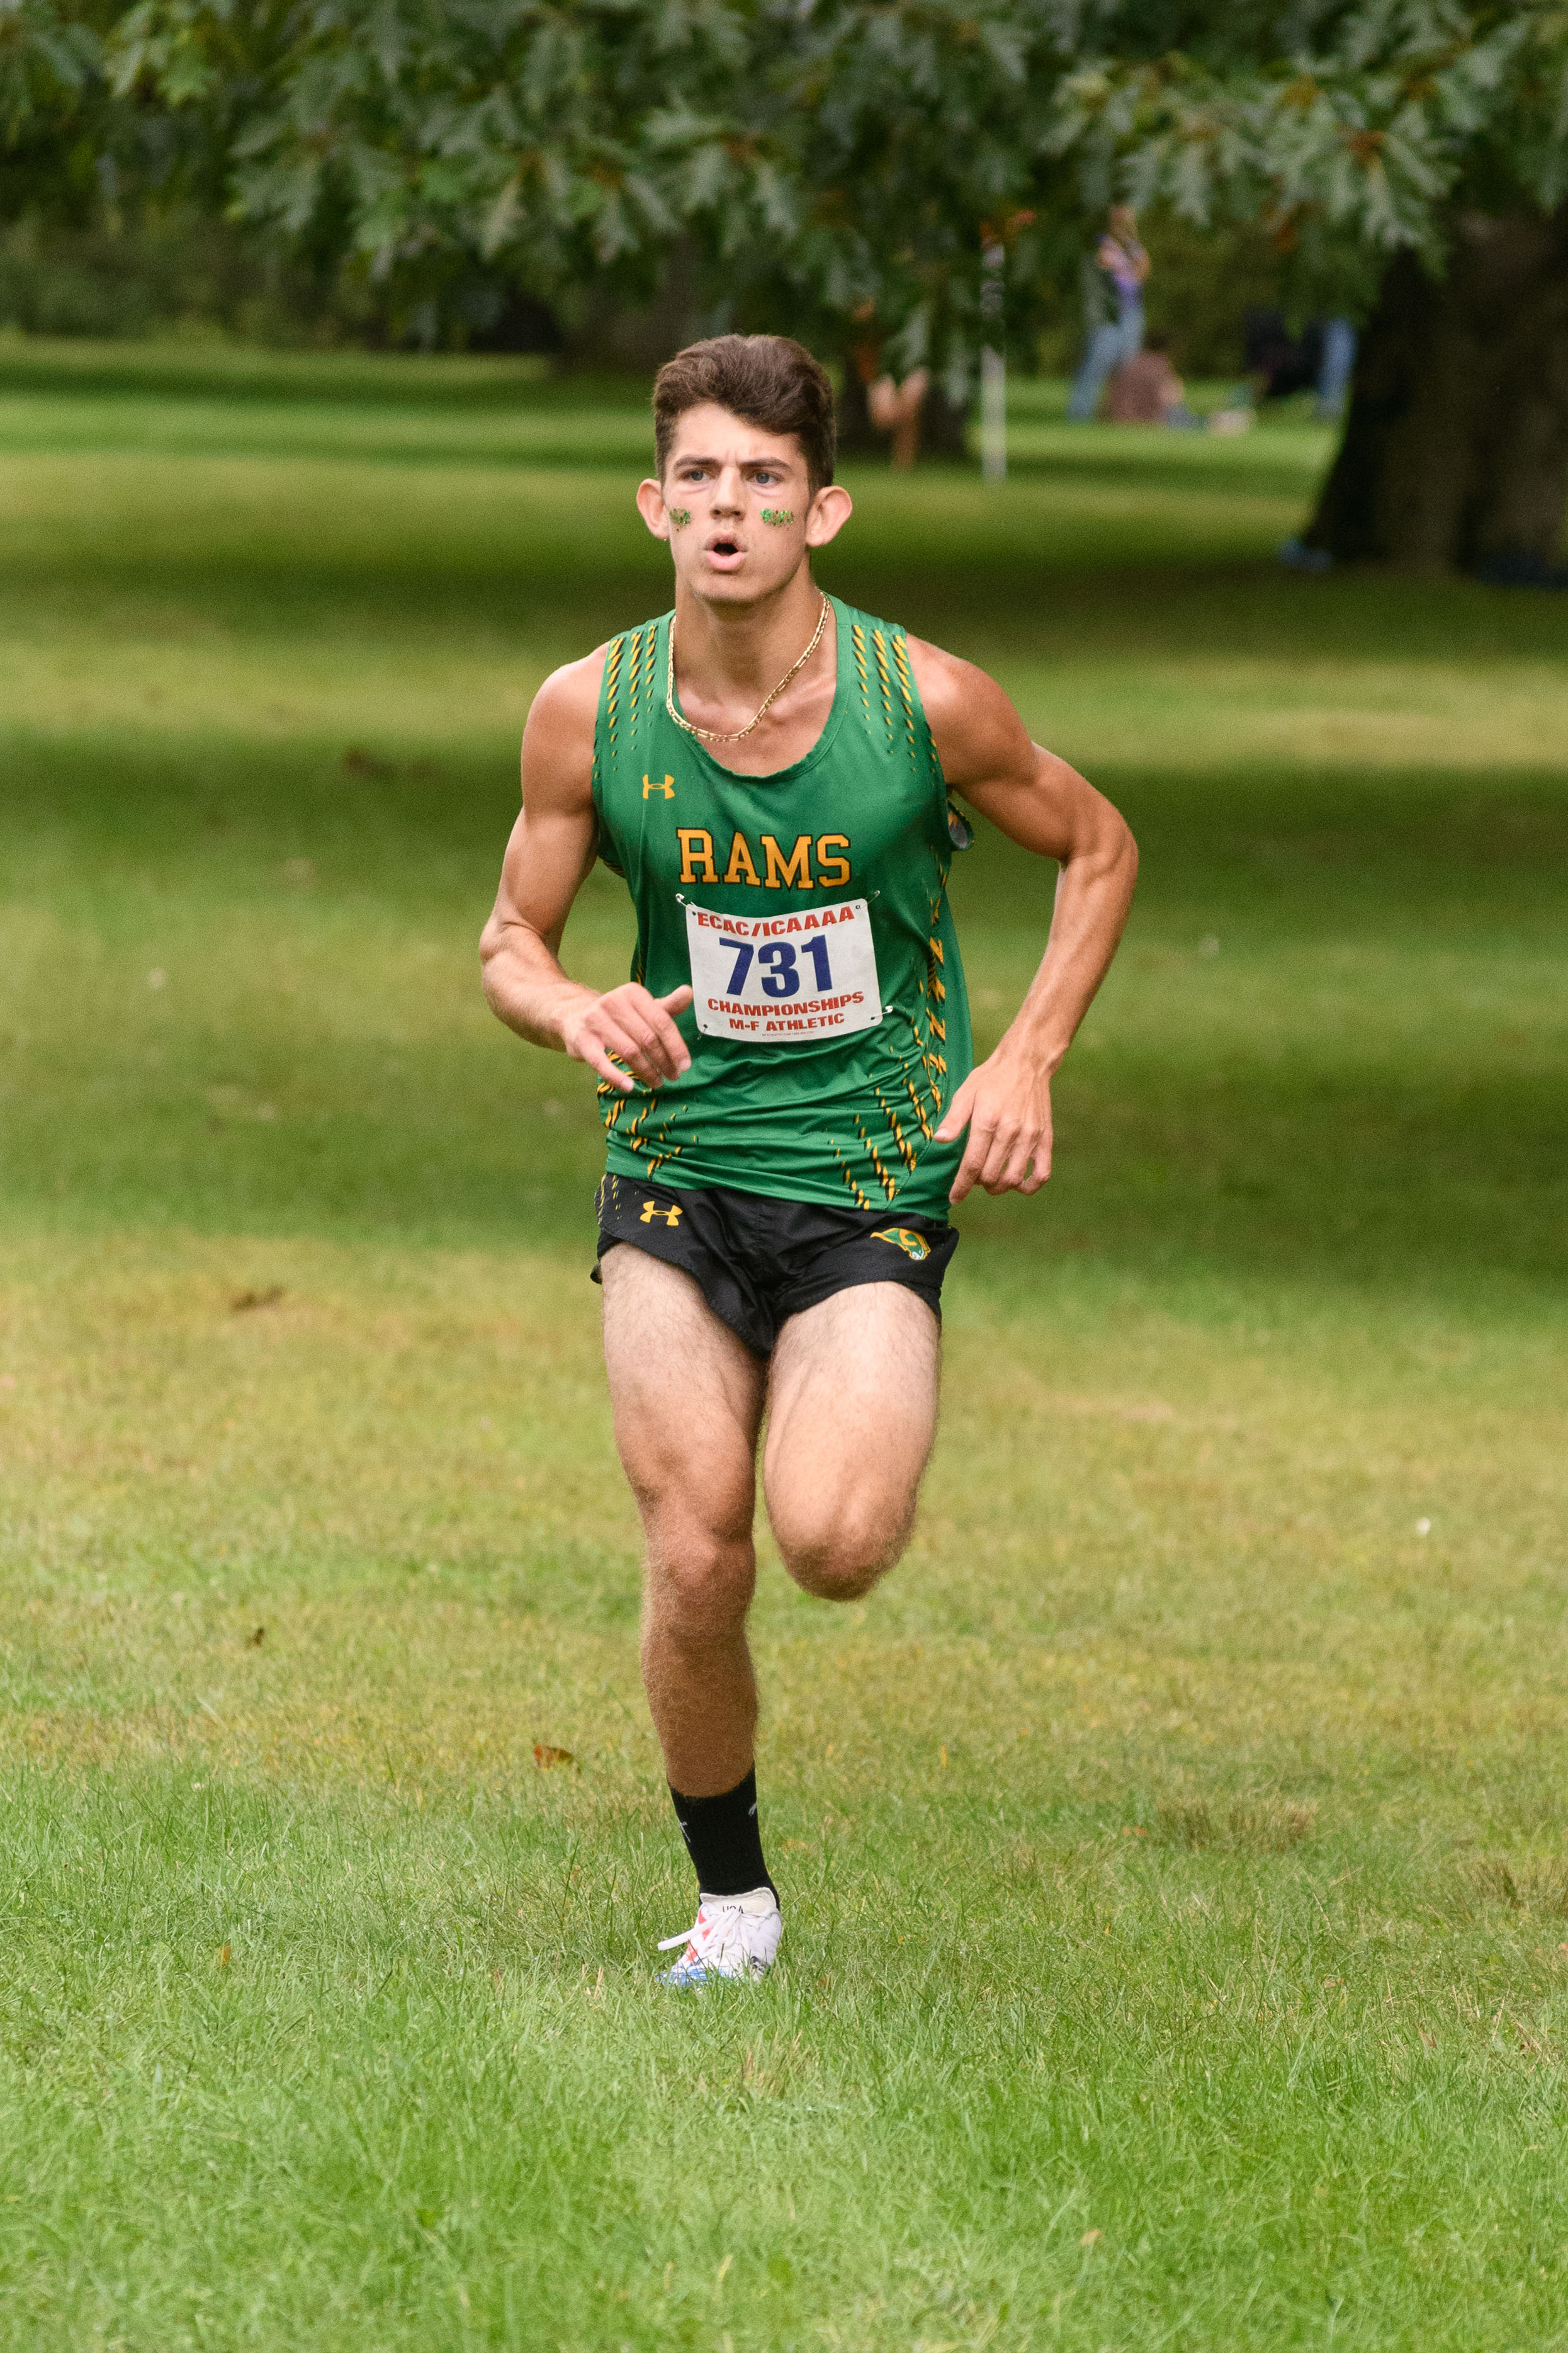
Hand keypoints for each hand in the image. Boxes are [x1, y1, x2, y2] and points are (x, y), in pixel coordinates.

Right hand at [562, 983, 693, 1091]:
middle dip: (664, 1061)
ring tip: (657, 1082)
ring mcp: (596, 1020)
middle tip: (673, 1076)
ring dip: (646, 1071)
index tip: (685, 1065)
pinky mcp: (582, 1038)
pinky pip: (601, 1062)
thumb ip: (666, 1007)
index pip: (661, 1021)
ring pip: (629, 1051)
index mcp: (633, 993)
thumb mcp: (642, 1008)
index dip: (676, 1046)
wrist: (574, 1014)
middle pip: (648, 1038)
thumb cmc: (617, 1015)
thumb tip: (688, 993)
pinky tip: (629, 1087)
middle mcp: (614, 1002)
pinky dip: (616, 1076)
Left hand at [935, 1046, 1053, 1202]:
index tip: (954, 1197)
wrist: (1026, 1063)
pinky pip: (1041, 1174)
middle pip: (991, 1176)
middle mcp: (1010, 1132)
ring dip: (999, 1187)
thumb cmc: (992, 1078)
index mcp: (987, 1121)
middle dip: (977, 1184)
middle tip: (973, 1177)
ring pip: (1013, 1179)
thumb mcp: (965, 1093)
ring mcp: (1030, 1137)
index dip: (961, 1186)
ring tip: (991, 1180)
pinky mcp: (1045, 1139)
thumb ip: (953, 1119)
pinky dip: (1029, 1186)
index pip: (972, 1165)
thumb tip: (940, 1140)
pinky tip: (1017, 1184)